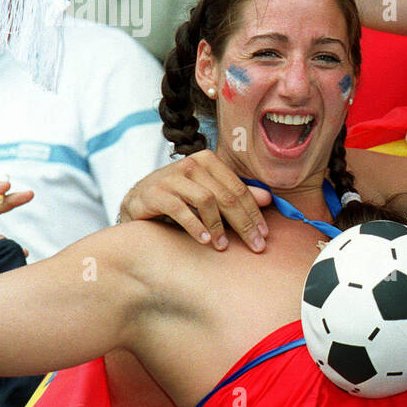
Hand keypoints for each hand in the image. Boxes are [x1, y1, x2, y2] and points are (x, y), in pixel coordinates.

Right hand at [119, 150, 271, 251]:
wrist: (138, 201)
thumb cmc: (180, 197)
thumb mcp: (209, 194)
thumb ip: (236, 195)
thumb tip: (268, 199)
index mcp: (208, 160)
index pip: (238, 188)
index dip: (254, 213)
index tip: (265, 235)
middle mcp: (191, 164)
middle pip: (226, 195)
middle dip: (244, 223)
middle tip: (255, 246)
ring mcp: (171, 177)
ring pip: (206, 200)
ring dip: (218, 226)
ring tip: (224, 246)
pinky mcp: (154, 192)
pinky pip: (180, 209)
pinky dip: (195, 226)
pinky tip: (204, 240)